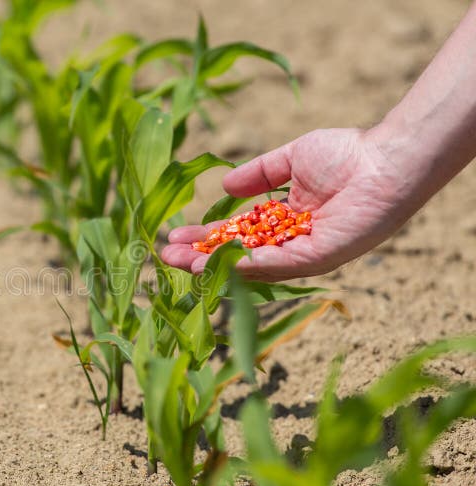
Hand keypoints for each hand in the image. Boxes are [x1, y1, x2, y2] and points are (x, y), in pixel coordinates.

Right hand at [161, 128, 419, 281]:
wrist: (385, 158)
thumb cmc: (346, 153)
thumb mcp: (290, 159)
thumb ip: (259, 174)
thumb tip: (223, 185)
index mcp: (283, 221)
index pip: (234, 233)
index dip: (204, 236)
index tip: (174, 237)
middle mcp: (290, 242)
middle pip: (236, 254)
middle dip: (200, 257)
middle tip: (166, 258)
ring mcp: (303, 253)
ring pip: (251, 265)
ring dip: (215, 266)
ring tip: (183, 265)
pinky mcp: (319, 257)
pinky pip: (278, 265)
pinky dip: (248, 266)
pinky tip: (219, 263)